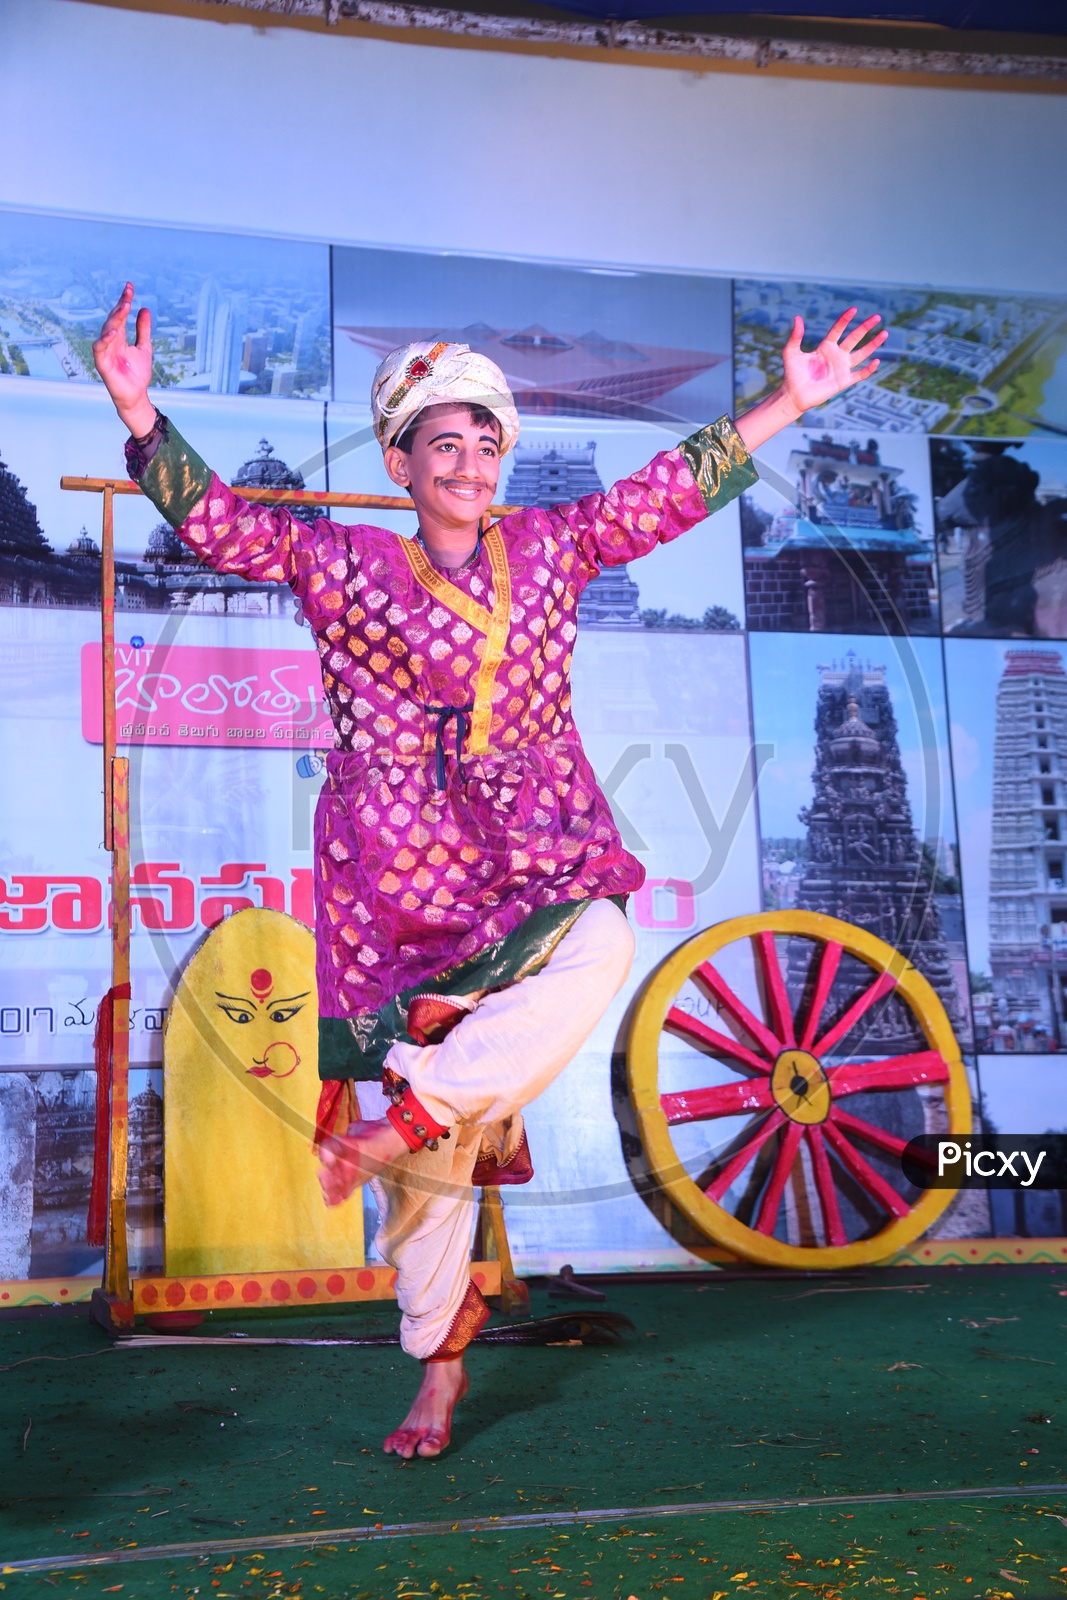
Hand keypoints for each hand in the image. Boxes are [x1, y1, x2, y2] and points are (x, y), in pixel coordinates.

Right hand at [92, 282, 156, 436]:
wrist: (136, 396)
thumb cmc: (137, 374)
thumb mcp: (144, 348)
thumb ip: (143, 330)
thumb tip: (145, 309)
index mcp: (119, 337)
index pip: (120, 315)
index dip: (124, 301)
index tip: (130, 287)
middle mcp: (110, 342)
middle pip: (113, 320)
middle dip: (120, 307)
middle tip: (128, 295)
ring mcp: (105, 352)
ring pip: (106, 332)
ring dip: (114, 320)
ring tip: (124, 308)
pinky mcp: (102, 364)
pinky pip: (100, 350)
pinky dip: (104, 340)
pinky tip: (113, 332)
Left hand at [780, 309, 886, 415]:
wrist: (794, 395)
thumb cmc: (791, 374)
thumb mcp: (791, 352)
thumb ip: (795, 336)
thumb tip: (797, 317)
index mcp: (825, 346)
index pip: (838, 330)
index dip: (845, 320)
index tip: (853, 310)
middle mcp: (836, 355)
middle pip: (854, 338)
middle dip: (865, 328)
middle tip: (877, 317)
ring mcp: (841, 368)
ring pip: (861, 354)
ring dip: (873, 345)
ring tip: (884, 333)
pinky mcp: (843, 381)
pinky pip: (859, 374)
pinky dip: (868, 369)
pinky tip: (876, 361)